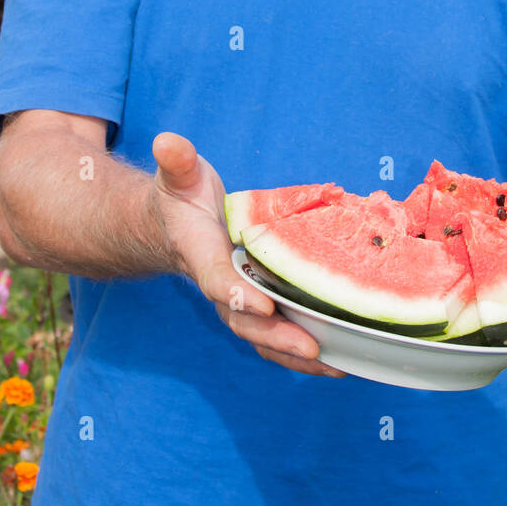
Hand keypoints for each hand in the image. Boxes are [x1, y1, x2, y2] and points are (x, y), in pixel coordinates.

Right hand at [151, 132, 344, 377]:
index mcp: (201, 255)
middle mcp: (220, 286)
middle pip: (245, 320)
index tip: (264, 303)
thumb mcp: (178, 176)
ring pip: (264, 337)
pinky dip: (303, 350)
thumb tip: (167, 141)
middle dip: (278, 335)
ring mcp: (239, 300)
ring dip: (297, 354)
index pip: (216, 278)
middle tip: (312, 346)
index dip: (237, 294)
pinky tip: (339, 356)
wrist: (170, 226)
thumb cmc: (180, 198)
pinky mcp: (257, 304)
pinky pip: (278, 334)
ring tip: (338, 364)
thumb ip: (176, 162)